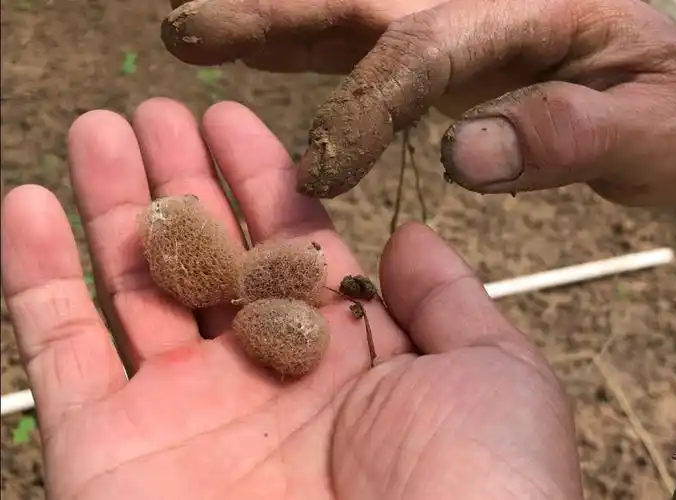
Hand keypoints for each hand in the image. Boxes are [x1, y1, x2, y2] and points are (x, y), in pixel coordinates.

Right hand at [1, 98, 581, 499]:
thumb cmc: (478, 491)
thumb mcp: (489, 373)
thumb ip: (445, 300)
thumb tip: (407, 236)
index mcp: (345, 357)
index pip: (288, 242)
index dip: (258, 178)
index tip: (229, 119)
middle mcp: (260, 379)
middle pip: (206, 255)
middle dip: (178, 180)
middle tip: (152, 111)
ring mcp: (182, 413)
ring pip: (132, 288)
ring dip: (110, 207)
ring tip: (97, 130)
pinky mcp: (109, 453)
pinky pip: (57, 352)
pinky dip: (35, 277)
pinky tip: (31, 204)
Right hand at [160, 0, 675, 204]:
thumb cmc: (669, 116)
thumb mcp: (651, 128)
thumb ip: (568, 136)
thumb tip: (465, 155)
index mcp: (528, 16)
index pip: (426, 51)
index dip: (367, 106)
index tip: (320, 173)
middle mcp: (477, 8)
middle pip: (365, 7)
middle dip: (275, 17)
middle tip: (187, 27)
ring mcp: (456, 24)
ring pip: (350, 17)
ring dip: (270, 23)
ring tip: (189, 30)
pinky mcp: (445, 49)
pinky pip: (364, 42)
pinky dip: (304, 45)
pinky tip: (257, 52)